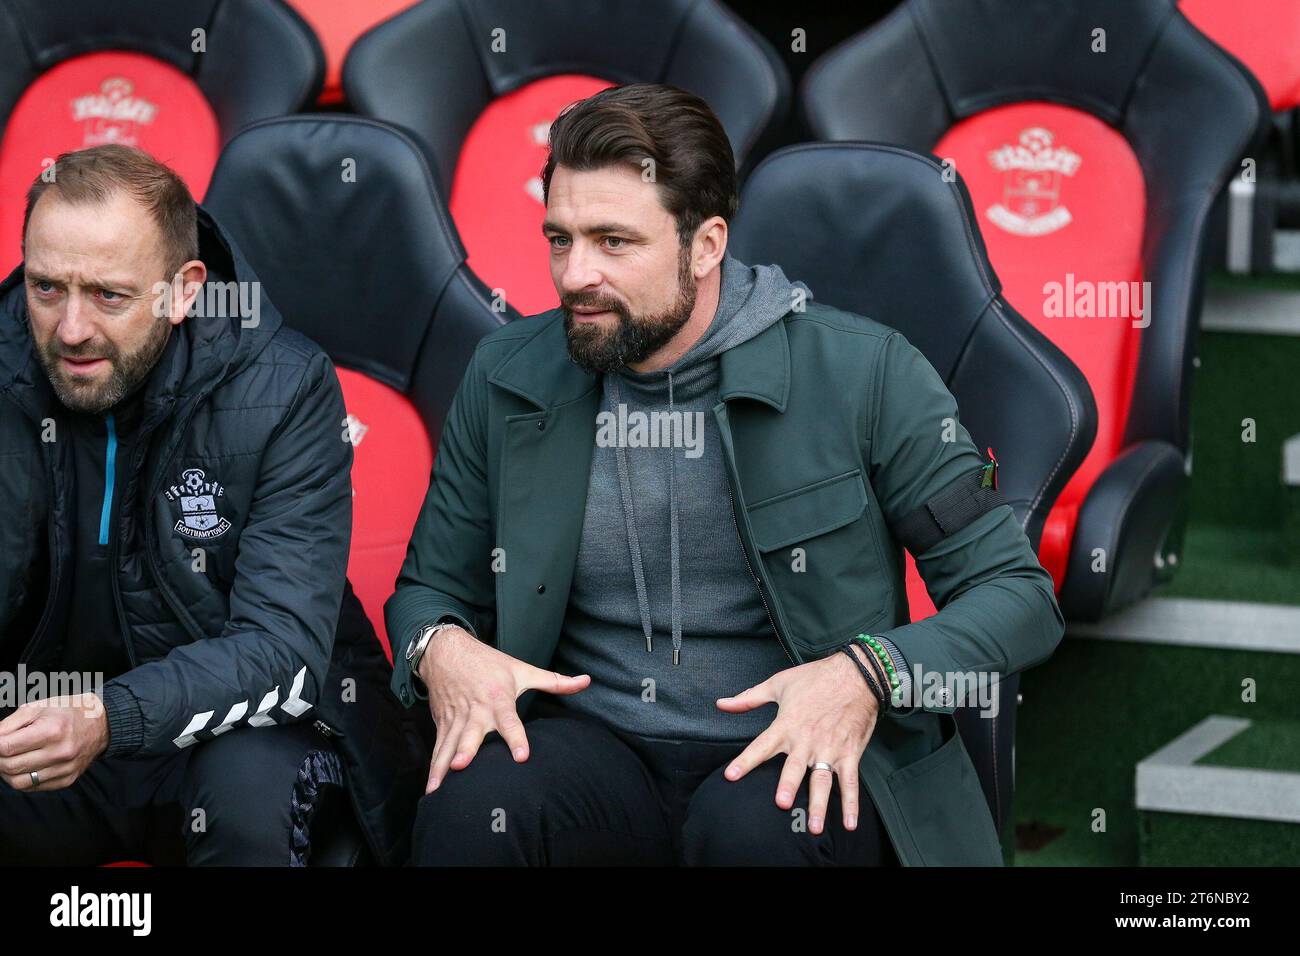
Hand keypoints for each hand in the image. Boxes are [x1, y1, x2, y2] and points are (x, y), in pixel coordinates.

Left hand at [0, 694, 109, 790]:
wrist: (102, 725)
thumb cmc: (67, 711)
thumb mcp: (38, 707)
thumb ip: (9, 724)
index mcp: (52, 730)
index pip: (6, 747)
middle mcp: (60, 752)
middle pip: (9, 766)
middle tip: (1, 750)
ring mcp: (64, 769)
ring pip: (18, 782)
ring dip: (6, 772)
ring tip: (10, 759)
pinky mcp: (67, 780)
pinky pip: (33, 787)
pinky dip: (22, 778)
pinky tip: (26, 765)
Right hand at [418, 626, 589, 793]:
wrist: (446, 651)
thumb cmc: (489, 662)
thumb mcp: (522, 669)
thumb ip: (555, 681)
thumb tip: (586, 682)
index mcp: (498, 699)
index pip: (510, 721)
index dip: (516, 738)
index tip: (521, 756)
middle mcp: (476, 711)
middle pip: (471, 733)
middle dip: (465, 750)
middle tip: (461, 766)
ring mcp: (457, 718)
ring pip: (449, 744)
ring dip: (443, 765)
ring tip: (437, 788)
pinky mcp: (443, 724)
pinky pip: (438, 747)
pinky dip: (433, 766)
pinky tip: (431, 788)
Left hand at [716, 646, 878, 834]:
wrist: (856, 674)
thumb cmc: (815, 678)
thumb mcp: (778, 684)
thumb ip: (748, 698)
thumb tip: (721, 704)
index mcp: (787, 724)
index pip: (762, 745)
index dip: (746, 761)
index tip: (731, 776)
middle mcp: (807, 740)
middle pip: (795, 768)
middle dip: (788, 785)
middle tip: (781, 803)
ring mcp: (830, 749)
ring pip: (822, 781)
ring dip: (819, 804)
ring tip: (814, 826)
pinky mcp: (850, 753)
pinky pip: (850, 782)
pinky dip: (851, 803)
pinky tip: (850, 823)